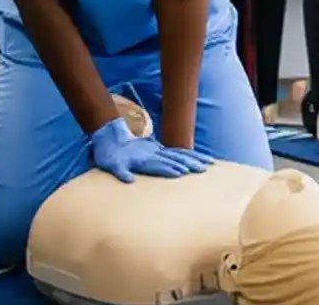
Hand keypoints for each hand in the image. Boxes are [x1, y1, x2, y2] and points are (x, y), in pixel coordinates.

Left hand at [90, 117, 211, 183]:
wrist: (111, 137)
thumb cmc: (110, 156)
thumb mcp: (111, 165)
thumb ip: (121, 173)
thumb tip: (129, 181)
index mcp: (144, 160)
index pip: (159, 165)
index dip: (170, 169)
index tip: (182, 172)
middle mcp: (154, 154)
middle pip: (174, 159)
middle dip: (189, 164)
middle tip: (202, 169)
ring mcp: (158, 151)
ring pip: (180, 154)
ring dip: (194, 159)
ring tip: (208, 163)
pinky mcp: (160, 149)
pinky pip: (178, 152)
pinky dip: (189, 155)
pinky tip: (199, 158)